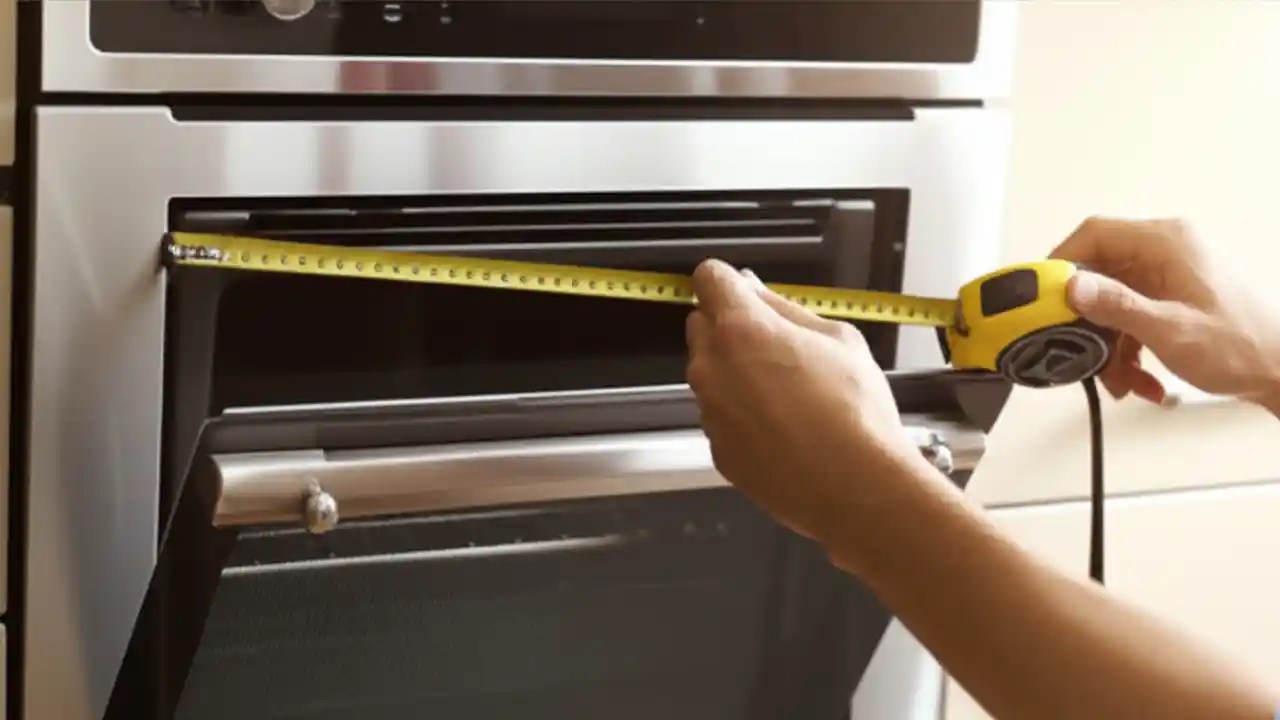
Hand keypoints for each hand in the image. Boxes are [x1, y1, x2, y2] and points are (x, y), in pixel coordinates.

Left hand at [684, 259, 932, 551]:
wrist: (856, 488)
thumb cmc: (855, 407)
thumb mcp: (839, 338)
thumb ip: (786, 309)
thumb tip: (754, 290)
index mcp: (739, 328)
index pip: (708, 278)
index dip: (728, 281)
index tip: (746, 292)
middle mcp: (710, 367)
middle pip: (702, 326)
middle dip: (730, 327)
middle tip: (779, 347)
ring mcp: (709, 411)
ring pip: (711, 375)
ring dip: (736, 373)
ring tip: (789, 396)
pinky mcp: (716, 450)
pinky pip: (721, 416)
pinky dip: (742, 415)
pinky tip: (783, 430)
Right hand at [1051, 217, 1279, 411]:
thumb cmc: (1244, 346)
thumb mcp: (1171, 330)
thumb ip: (1117, 307)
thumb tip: (1073, 288)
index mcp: (1167, 243)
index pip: (1095, 234)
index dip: (1061, 263)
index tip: (1042, 296)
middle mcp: (1165, 252)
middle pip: (1098, 273)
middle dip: (1087, 320)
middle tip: (1075, 348)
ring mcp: (1168, 275)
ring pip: (1110, 302)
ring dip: (1108, 344)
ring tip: (1118, 378)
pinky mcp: (1169, 298)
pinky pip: (1129, 317)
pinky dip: (1126, 350)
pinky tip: (1138, 379)